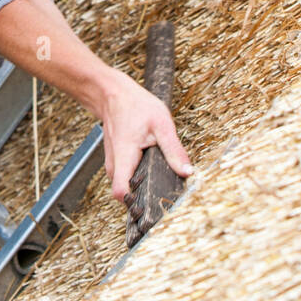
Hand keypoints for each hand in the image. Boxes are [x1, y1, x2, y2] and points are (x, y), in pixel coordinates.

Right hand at [98, 71, 193, 201]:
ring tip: (158, 176)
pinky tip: (149, 166)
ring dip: (140, 186)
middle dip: (143, 197)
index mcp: (124, 156)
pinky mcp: (116, 161)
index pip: (121, 192)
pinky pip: (125, 177)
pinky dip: (137, 176)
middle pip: (125, 194)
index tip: (152, 206)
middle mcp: (115, 164)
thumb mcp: (161, 124)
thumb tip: (187, 172)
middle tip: (164, 193)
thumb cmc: (135, 105)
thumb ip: (174, 150)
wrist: (113, 94)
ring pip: (126, 186)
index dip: (135, 204)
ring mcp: (113, 163)